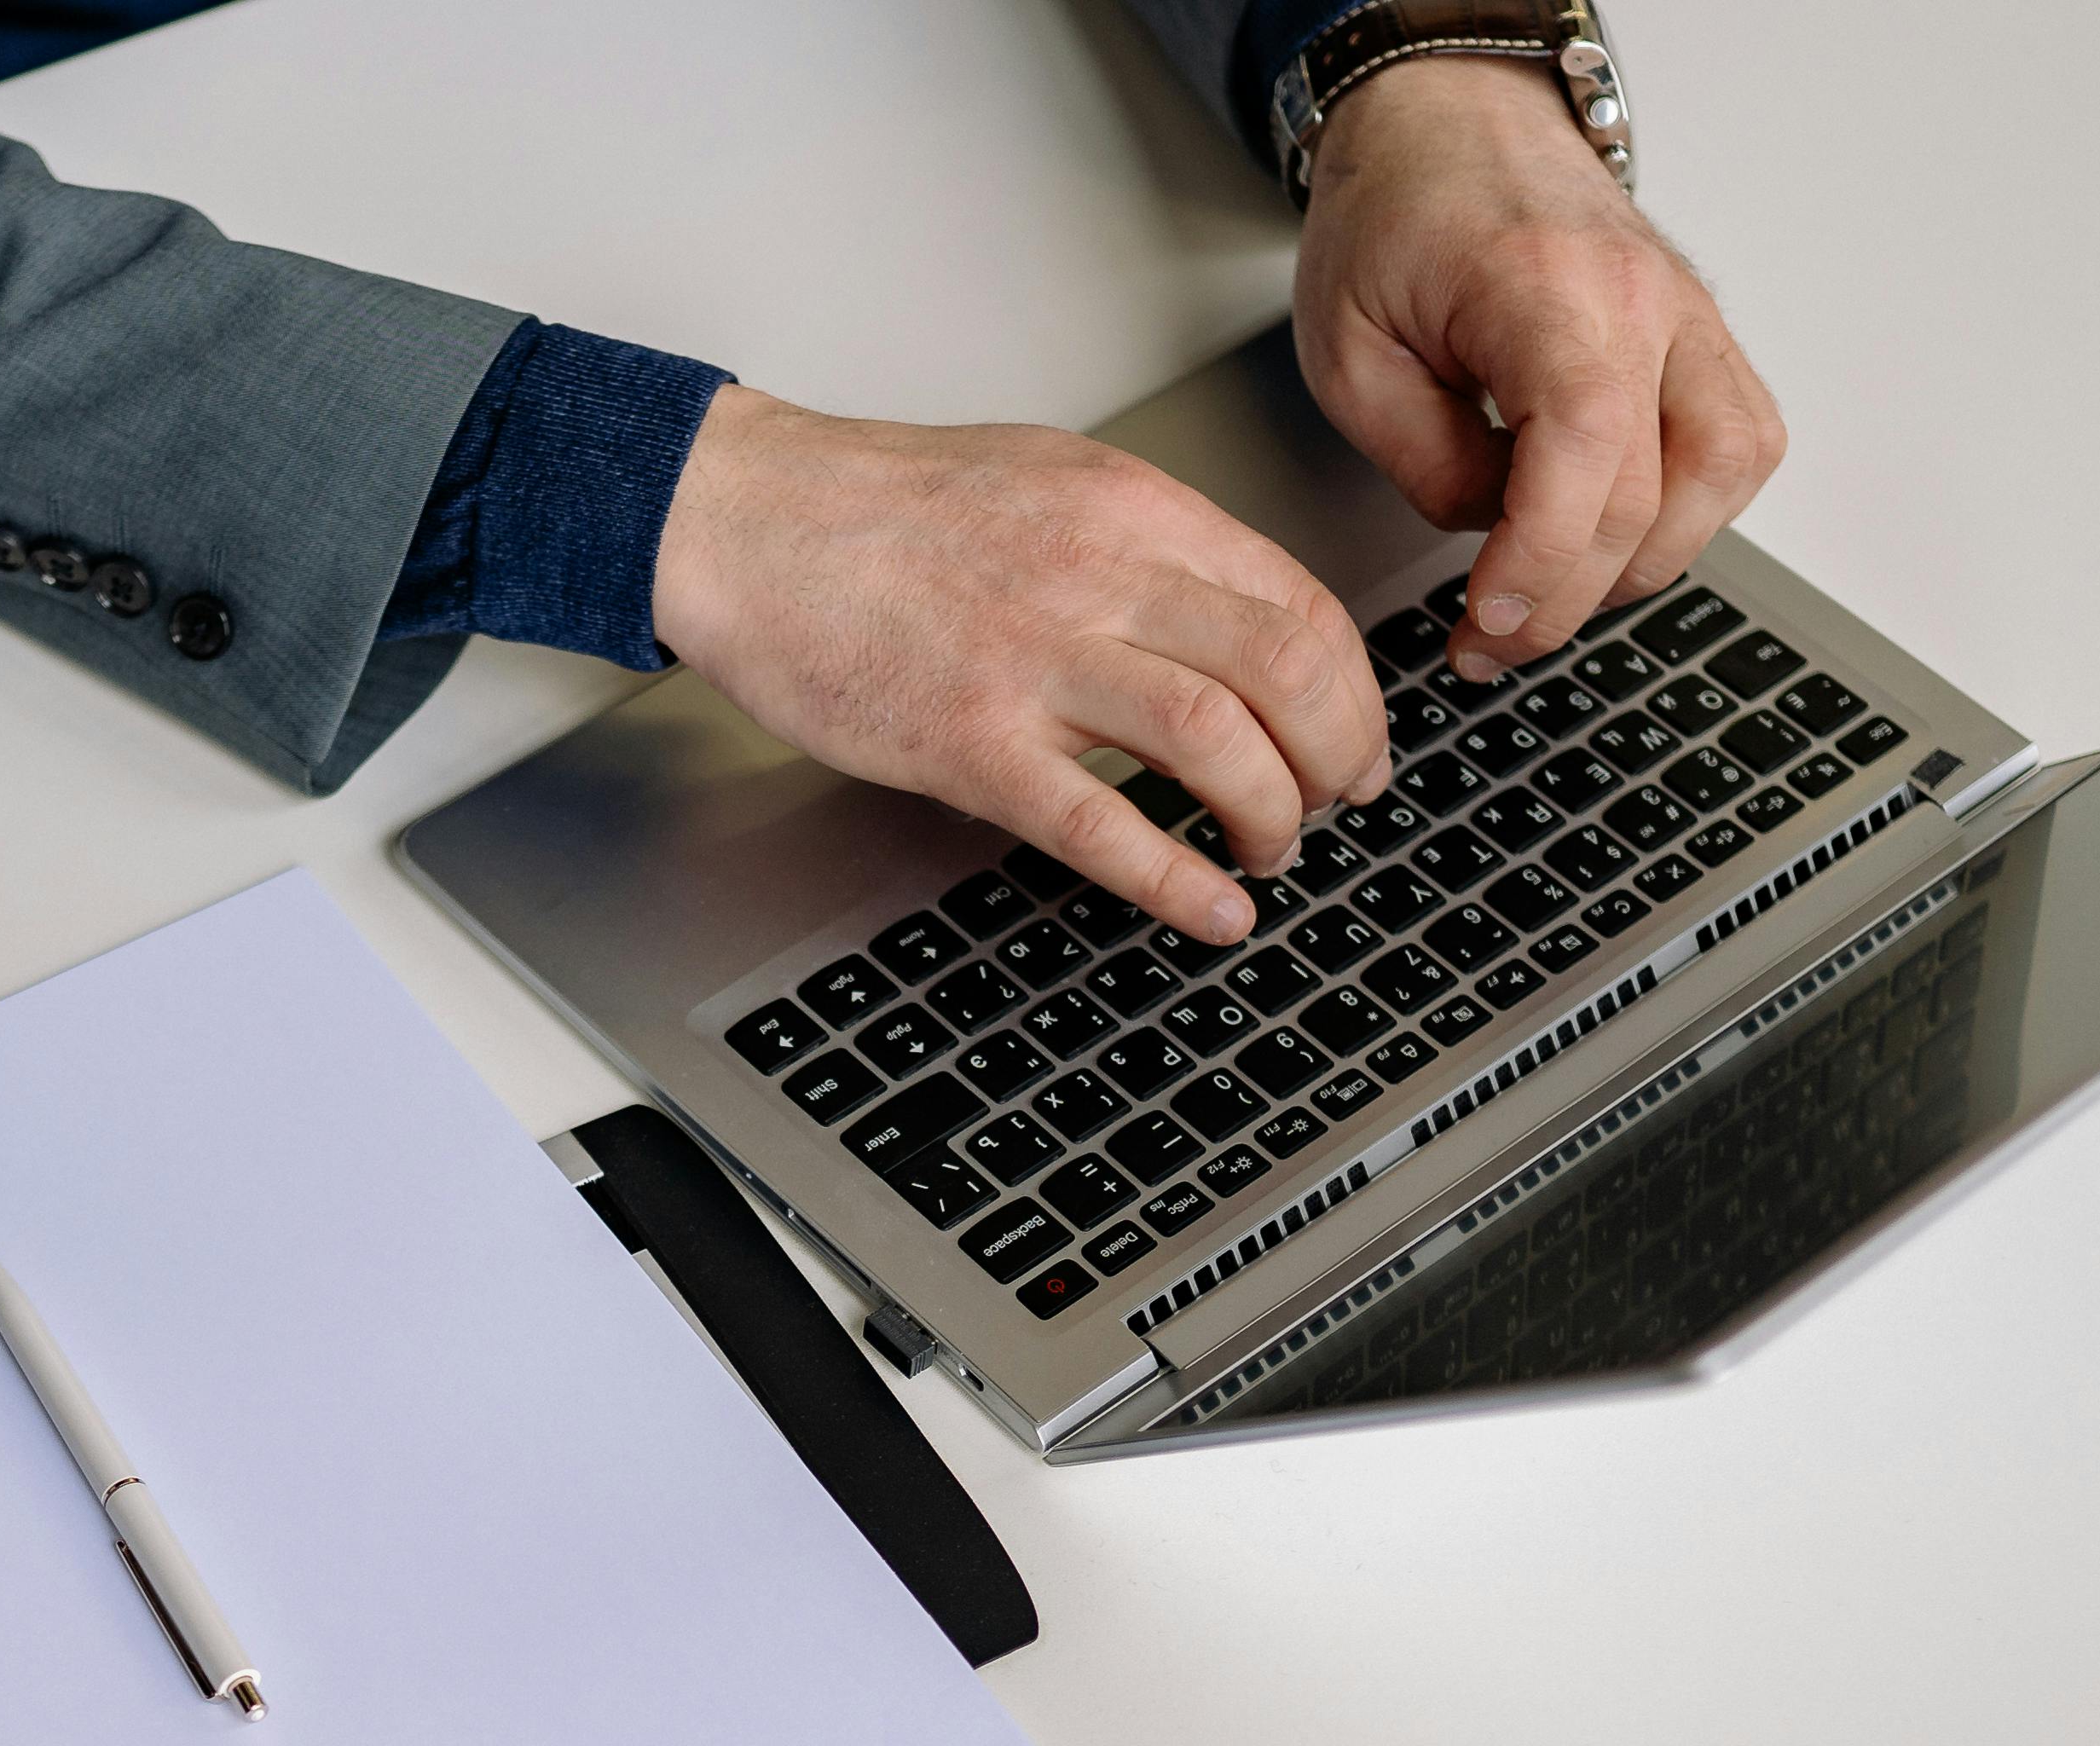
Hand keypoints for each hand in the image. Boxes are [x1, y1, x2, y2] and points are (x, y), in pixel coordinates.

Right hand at [647, 387, 1387, 946]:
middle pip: (1289, 670)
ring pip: (1219, 742)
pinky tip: (1213, 912)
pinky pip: (1103, 824)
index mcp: (1129, 508)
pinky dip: (1178, 881)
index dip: (1354, 689)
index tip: (1355, 739)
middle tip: (1335, 804)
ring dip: (1273, 815)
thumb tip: (1226, 622)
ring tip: (1269, 850)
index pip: (1298, 601)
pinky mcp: (968, 742)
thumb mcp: (1046, 479)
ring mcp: (1034, 660)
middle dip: (1339, 756)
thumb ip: (1141, 546)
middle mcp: (1099, 574)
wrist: (745, 520)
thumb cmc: (876, 509)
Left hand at [1294, 54, 1786, 678]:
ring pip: (1727, 474)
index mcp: (1543, 287)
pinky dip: (1694, 511)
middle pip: (1653, 493)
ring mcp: (1688, 314)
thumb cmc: (1394, 220)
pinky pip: (1742, 444)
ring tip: (1557, 587)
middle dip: (1566, 598)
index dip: (1541, 564)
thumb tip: (1497, 540)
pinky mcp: (1704, 335)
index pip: (1586, 451)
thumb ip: (1424, 463)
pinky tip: (1617, 532)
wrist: (1450, 126)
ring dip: (1644, 562)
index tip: (1485, 624)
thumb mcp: (1348, 353)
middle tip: (1490, 641)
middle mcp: (1642, 298)